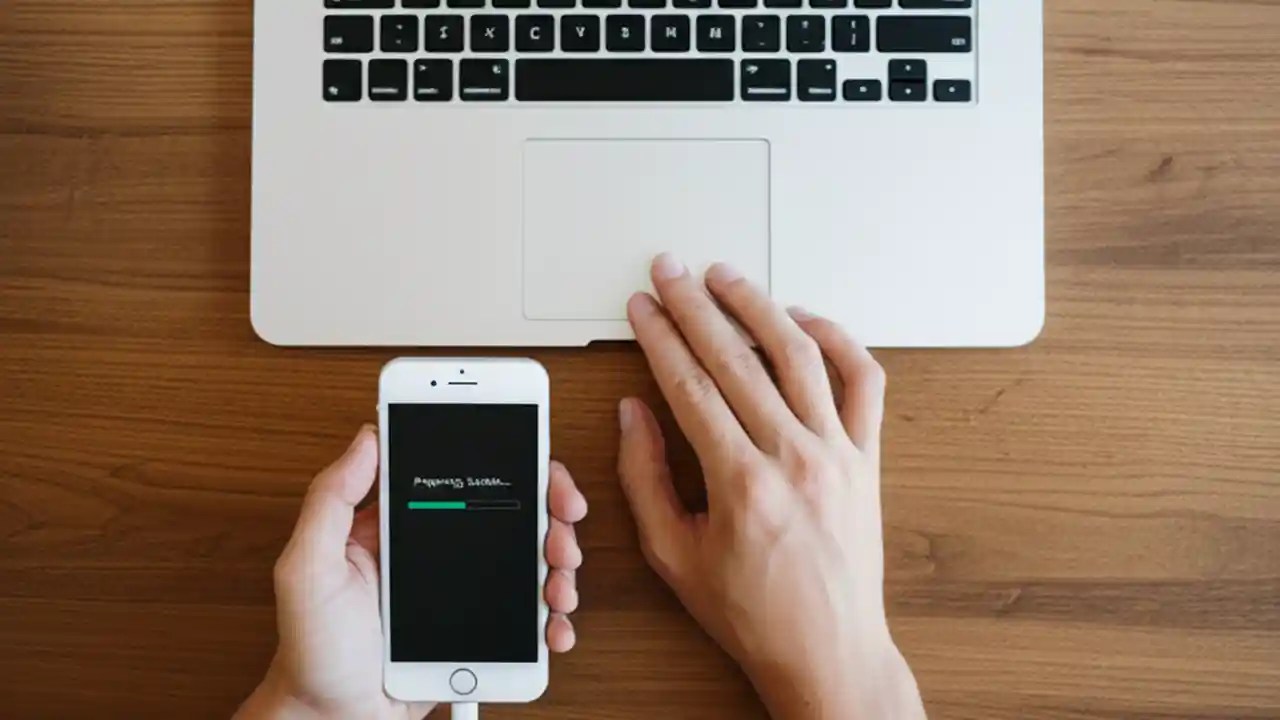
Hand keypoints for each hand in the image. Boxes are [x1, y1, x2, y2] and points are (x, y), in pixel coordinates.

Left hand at [237, 426, 587, 719]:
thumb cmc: (312, 650)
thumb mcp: (307, 568)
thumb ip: (330, 500)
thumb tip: (365, 440)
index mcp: (401, 522)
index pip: (461, 470)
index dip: (507, 456)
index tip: (536, 460)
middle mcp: (438, 548)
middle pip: (512, 508)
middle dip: (551, 510)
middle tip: (563, 525)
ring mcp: (465, 588)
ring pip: (530, 558)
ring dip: (559, 563)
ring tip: (558, 584)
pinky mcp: (482, 628)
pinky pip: (528, 614)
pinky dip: (552, 618)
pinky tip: (553, 626)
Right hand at [617, 255, 924, 719]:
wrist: (826, 649)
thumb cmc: (753, 613)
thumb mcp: (673, 554)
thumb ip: (645, 479)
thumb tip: (635, 414)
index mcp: (740, 483)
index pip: (688, 384)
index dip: (659, 336)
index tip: (642, 308)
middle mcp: (793, 458)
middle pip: (735, 357)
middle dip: (694, 306)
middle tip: (670, 272)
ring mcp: (837, 452)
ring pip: (798, 354)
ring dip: (758, 306)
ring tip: (726, 278)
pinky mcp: (866, 456)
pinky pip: (863, 380)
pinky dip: (837, 339)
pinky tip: (803, 320)